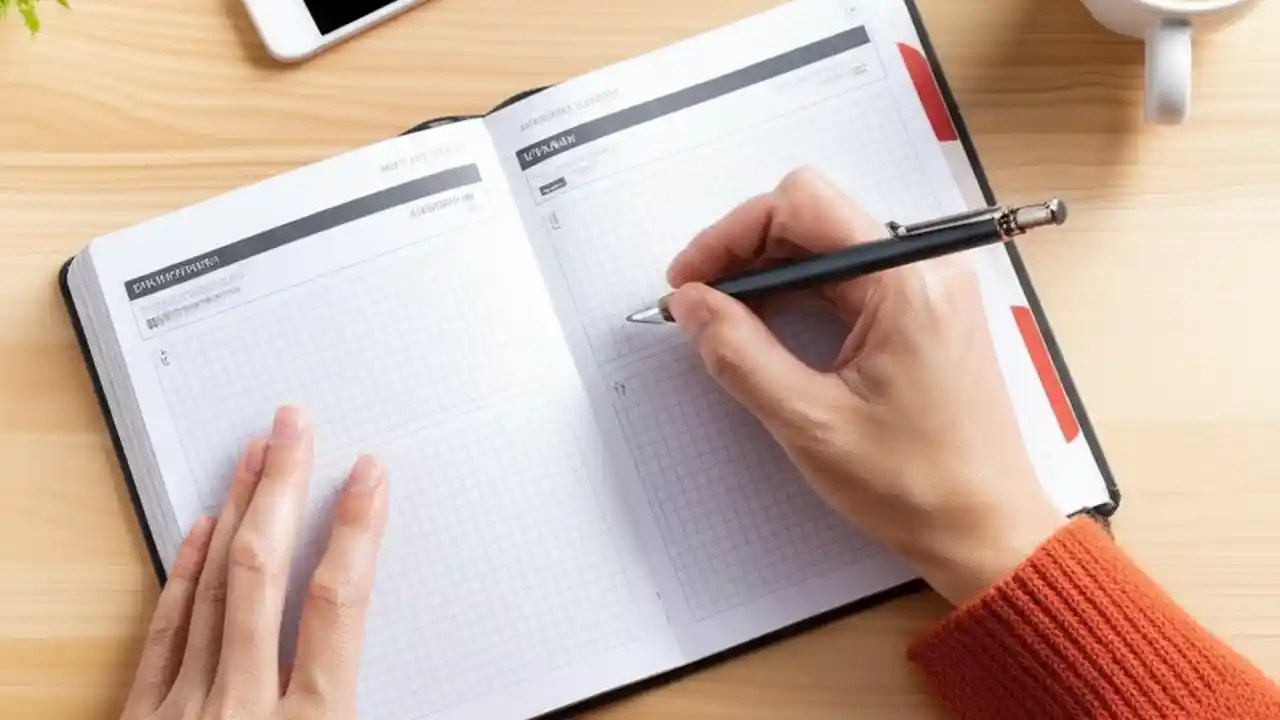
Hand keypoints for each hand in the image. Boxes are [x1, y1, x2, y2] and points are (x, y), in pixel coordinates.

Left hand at [120, 406, 388, 718]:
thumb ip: (351, 695)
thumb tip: (371, 616)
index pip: (336, 604)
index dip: (354, 531)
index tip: (368, 475)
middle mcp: (244, 706)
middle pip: (263, 574)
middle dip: (282, 491)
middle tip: (294, 430)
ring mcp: (188, 711)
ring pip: (213, 591)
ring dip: (237, 513)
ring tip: (255, 456)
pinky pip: (166, 634)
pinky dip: (185, 576)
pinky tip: (203, 530)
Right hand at [666, 168, 1064, 604]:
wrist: (988, 533)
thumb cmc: (916, 487)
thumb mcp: (810, 423)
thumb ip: (740, 354)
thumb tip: (690, 304)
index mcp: (907, 281)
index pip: (803, 205)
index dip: (732, 234)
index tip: (690, 280)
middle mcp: (925, 268)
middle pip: (813, 218)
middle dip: (744, 251)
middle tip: (697, 302)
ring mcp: (928, 288)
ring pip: (827, 247)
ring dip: (769, 273)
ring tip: (724, 321)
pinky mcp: (923, 313)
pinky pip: (848, 279)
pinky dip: (800, 294)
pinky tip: (767, 330)